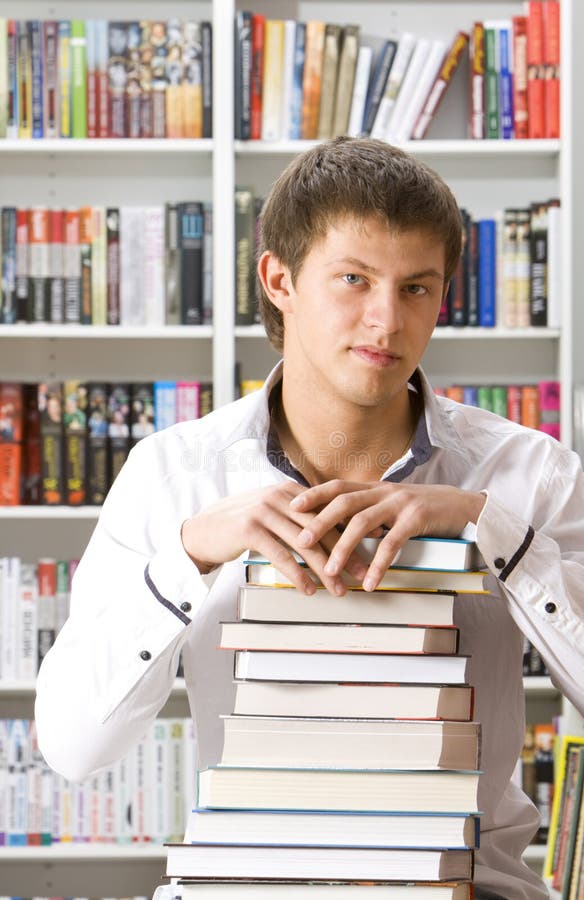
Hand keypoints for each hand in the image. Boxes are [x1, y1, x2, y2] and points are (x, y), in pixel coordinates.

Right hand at [181, 481, 368, 594]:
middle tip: (360, 573)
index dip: (350, 531)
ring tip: (337, 589)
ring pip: (304, 544)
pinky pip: (281, 555)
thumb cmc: (241, 524)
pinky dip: (298, 575)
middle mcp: (279, 496)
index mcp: (289, 491)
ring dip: (324, 570)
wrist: (203, 529)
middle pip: (321, 527)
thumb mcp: (272, 513)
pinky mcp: (250, 528)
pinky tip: (308, 589)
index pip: (327, 511)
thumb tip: (332, 533)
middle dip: (344, 552)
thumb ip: (298, 517)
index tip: (369, 549)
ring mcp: (264, 510)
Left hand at [290, 480, 485, 590]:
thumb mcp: (394, 503)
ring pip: (363, 523)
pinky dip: (378, 564)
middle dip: (319, 522)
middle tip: (300, 542)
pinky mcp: (417, 518)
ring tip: (330, 570)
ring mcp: (400, 503)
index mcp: (375, 487)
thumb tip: (342, 522)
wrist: (465, 506)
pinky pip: (392, 544)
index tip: (292, 506)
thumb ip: (371, 508)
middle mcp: (384, 491)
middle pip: (343, 503)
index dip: (314, 494)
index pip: (338, 486)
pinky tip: (369, 582)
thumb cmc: (426, 508)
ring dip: (343, 548)